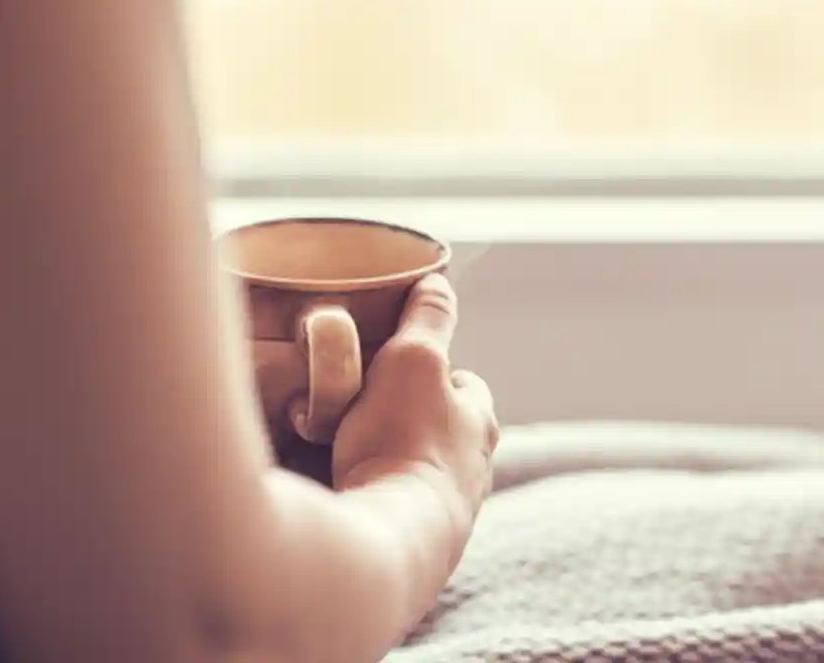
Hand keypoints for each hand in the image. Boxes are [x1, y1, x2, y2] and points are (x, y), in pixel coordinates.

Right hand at [331, 274, 499, 545]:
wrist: (386, 541)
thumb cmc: (405, 445)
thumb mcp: (415, 361)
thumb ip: (427, 320)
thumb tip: (439, 280)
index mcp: (480, 424)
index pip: (466, 384)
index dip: (436, 369)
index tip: (401, 363)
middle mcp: (472, 471)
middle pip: (442, 429)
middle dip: (411, 417)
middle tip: (365, 406)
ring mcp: (445, 512)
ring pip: (417, 470)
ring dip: (389, 457)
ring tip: (344, 448)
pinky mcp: (411, 543)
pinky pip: (391, 507)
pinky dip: (373, 494)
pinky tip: (343, 490)